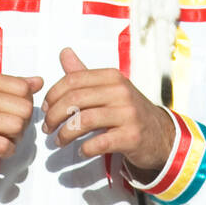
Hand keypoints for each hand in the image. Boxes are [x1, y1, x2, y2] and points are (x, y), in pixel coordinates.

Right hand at [0, 71, 43, 181]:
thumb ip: (11, 86)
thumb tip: (38, 81)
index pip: (23, 88)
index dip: (26, 103)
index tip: (14, 111)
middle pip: (24, 108)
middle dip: (23, 122)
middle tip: (10, 128)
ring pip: (17, 126)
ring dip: (16, 137)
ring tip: (3, 137)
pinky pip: (5, 146)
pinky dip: (7, 151)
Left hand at [40, 48, 175, 178]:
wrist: (160, 134)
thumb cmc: (128, 110)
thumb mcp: (108, 88)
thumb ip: (84, 74)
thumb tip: (64, 53)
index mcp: (112, 77)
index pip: (73, 80)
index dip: (52, 95)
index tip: (45, 109)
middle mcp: (121, 92)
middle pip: (74, 100)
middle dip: (54, 116)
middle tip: (47, 128)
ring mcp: (128, 114)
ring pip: (84, 121)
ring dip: (65, 134)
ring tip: (58, 141)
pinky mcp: (131, 137)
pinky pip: (99, 142)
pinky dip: (85, 148)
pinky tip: (80, 151)